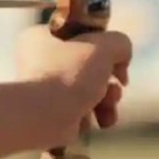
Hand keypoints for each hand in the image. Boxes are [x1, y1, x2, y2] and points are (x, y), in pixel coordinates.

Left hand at [15, 25, 132, 144]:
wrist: (44, 117)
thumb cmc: (69, 73)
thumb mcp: (103, 46)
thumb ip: (119, 43)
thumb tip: (121, 57)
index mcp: (41, 36)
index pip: (81, 35)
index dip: (104, 48)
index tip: (117, 63)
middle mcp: (37, 60)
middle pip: (87, 66)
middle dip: (109, 82)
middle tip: (116, 90)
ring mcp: (42, 89)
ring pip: (86, 90)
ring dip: (106, 101)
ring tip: (108, 112)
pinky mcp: (48, 113)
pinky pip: (78, 110)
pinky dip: (92, 116)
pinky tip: (99, 122)